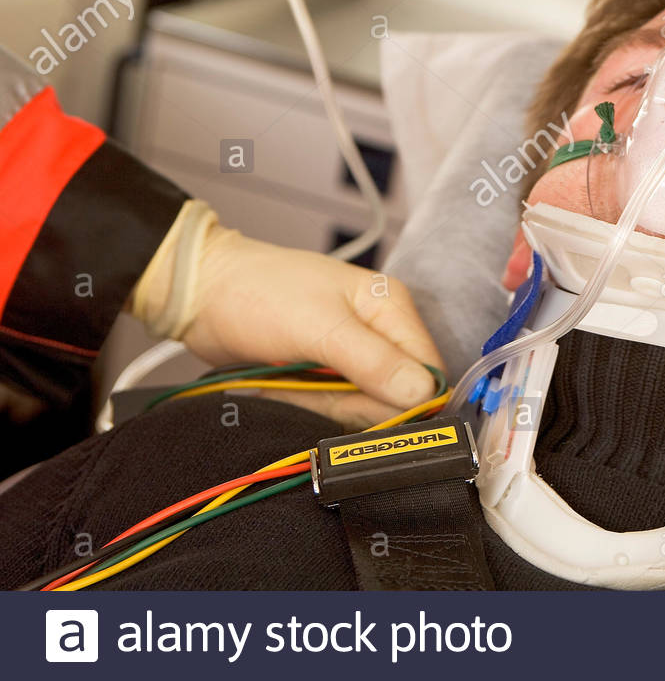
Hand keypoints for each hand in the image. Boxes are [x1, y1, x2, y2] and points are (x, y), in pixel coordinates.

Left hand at [177, 228, 442, 409]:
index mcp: (391, 308)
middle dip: (351, 403)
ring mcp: (354, 353)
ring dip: (326, 405)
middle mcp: (381, 330)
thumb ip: (373, 361)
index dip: (403, 400)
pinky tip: (289, 387)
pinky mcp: (329, 371)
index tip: (360, 405)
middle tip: (310, 384)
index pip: (427, 371)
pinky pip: (337, 405)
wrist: (200, 294)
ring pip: (364, 406)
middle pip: (396, 395)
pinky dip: (312, 404)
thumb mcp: (318, 327)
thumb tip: (424, 394)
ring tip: (292, 380)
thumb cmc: (256, 293)